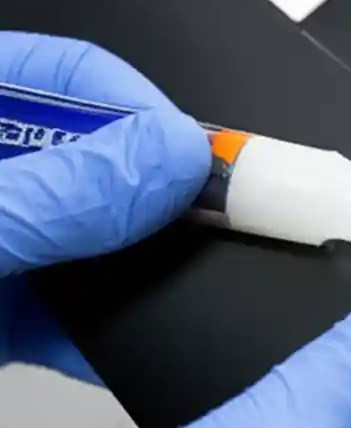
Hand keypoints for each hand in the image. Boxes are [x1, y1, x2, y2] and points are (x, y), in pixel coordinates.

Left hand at [0, 31, 210, 380]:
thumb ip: (58, 196)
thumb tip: (172, 158)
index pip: (71, 75)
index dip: (146, 110)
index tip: (204, 161)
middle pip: (97, 163)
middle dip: (157, 202)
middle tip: (215, 225)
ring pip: (92, 244)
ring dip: (141, 272)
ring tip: (179, 286)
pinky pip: (66, 321)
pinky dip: (104, 342)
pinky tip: (130, 352)